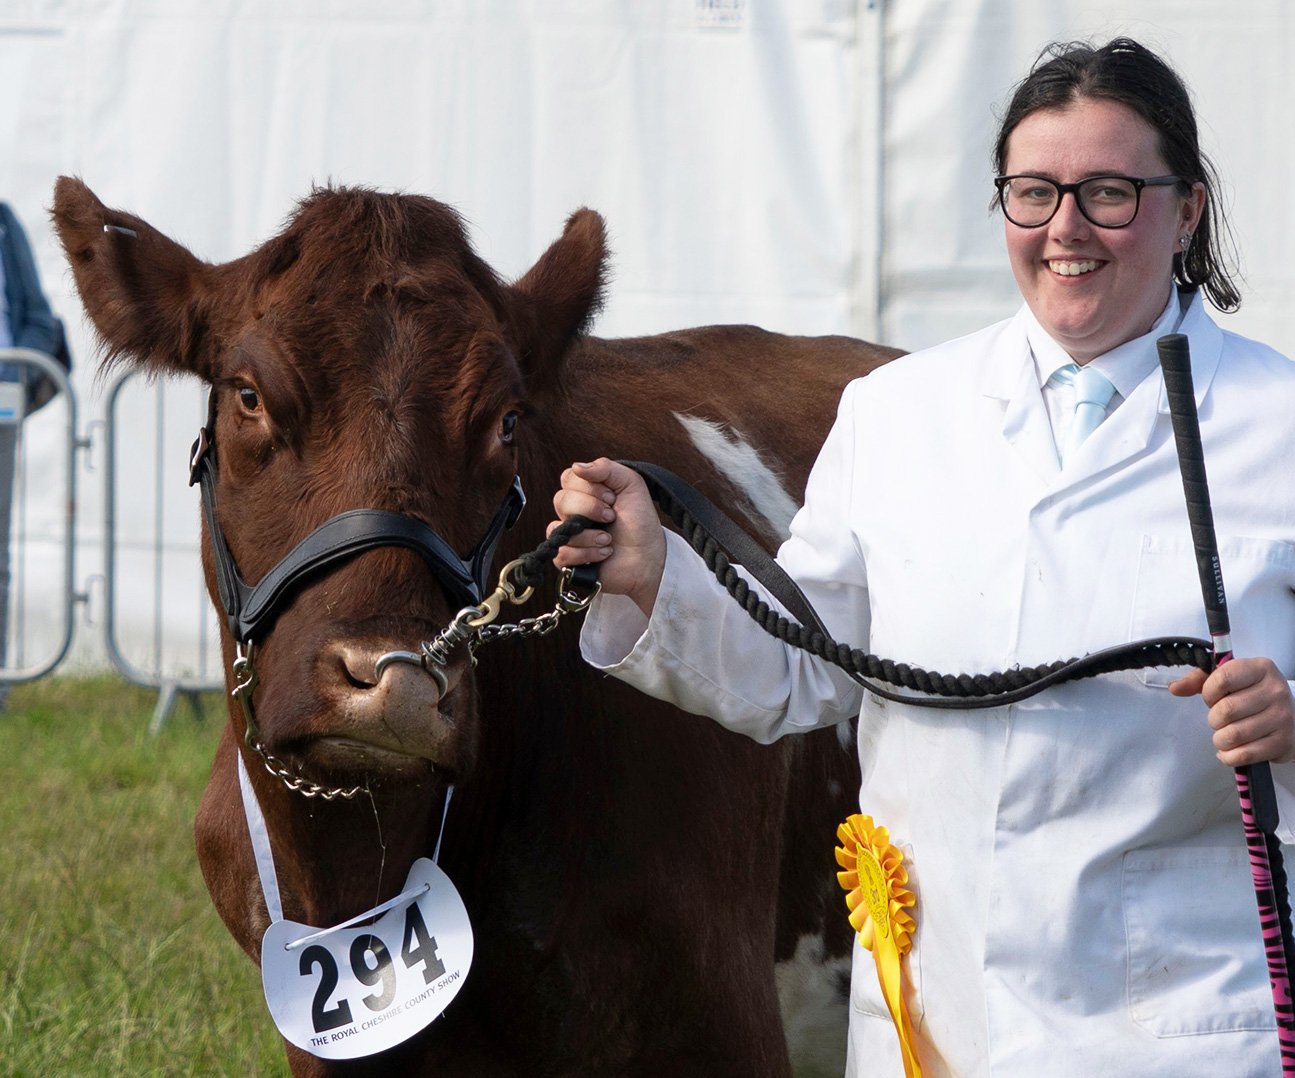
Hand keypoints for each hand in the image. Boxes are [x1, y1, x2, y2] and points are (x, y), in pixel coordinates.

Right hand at [549, 458, 665, 617]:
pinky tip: (603, 554)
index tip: (612, 497)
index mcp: (586, 492)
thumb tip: (577, 466)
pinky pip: (561, 553)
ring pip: (558, 528)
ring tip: (609, 540)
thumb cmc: (640, 521)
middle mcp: (574, 512)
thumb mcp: (631, 484)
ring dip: (590, 535)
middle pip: (561, 500)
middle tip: (612, 517)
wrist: (648, 556)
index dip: (589, 487)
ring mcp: (569, 536)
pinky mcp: (569, 560)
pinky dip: (586, 554)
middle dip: (590, 508)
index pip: (568, 478)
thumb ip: (606, 468)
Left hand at [1169, 657, 1294, 766]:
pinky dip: (1229, 756)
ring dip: (1220, 739)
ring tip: (1224, 735)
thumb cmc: (1251, 693)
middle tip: (1219, 720)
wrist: (1292, 715)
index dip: (1208, 692)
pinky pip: (1245, 754)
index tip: (1211, 698)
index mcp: (1261, 668)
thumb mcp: (1229, 678)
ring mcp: (1282, 717)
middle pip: (1226, 710)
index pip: (1222, 679)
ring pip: (1234, 735)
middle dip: (1213, 719)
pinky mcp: (1283, 742)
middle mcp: (1275, 691)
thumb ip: (1199, 680)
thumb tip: (1174, 688)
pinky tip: (1228, 751)